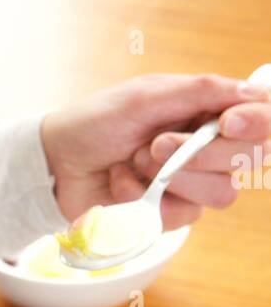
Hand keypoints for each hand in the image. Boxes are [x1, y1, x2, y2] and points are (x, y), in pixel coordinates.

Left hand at [40, 73, 270, 225]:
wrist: (56, 163)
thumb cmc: (96, 122)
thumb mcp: (145, 97)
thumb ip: (200, 92)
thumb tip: (252, 91)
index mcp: (208, 110)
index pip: (262, 119)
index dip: (258, 123)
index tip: (228, 123)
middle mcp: (209, 147)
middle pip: (250, 158)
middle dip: (202, 153)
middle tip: (156, 143)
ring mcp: (192, 183)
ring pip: (221, 193)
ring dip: (172, 176)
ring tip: (134, 160)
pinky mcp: (171, 213)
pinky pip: (182, 215)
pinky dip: (145, 197)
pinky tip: (121, 182)